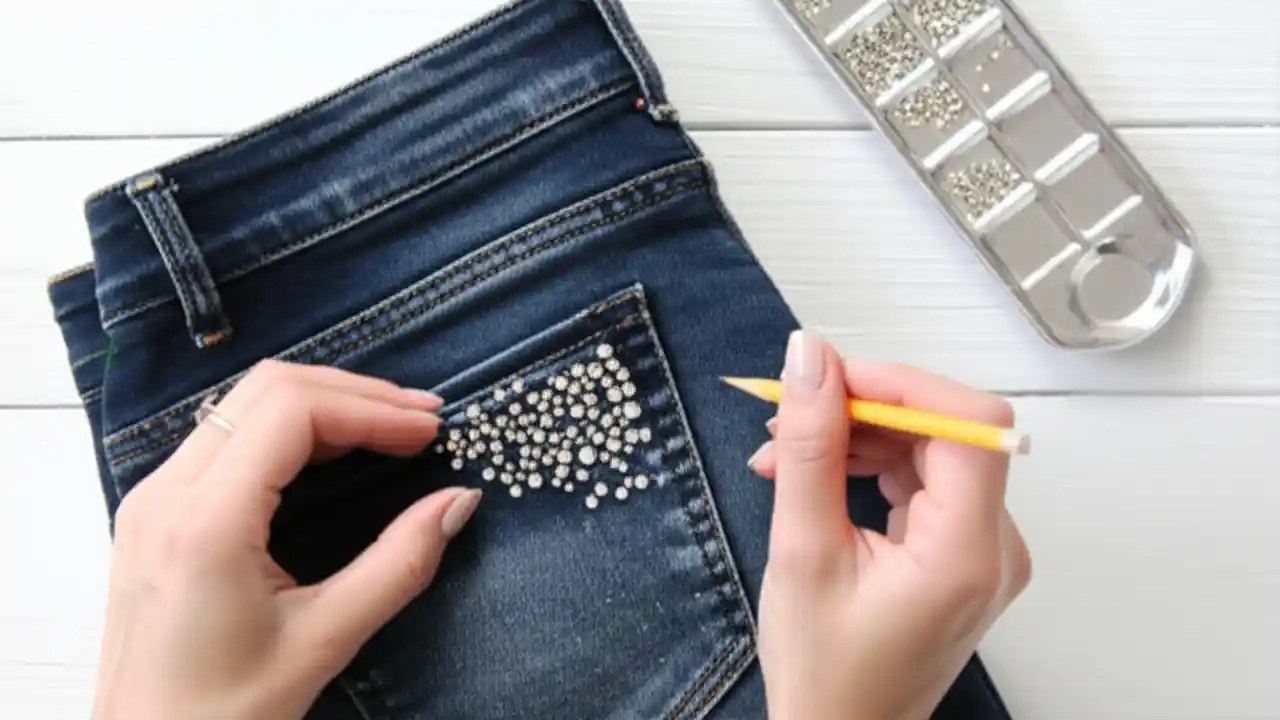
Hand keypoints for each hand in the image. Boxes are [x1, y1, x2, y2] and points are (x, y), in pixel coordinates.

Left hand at [93, 361, 481, 719]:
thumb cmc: (223, 714)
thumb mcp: (324, 641)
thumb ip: (399, 564)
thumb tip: (460, 502)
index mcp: (204, 523)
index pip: (292, 411)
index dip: (371, 408)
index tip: (429, 430)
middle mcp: (165, 494)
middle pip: (267, 389)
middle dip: (354, 394)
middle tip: (422, 420)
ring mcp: (153, 499)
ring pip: (244, 405)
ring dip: (322, 404)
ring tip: (390, 429)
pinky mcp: (157, 513)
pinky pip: (227, 437)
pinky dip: (290, 429)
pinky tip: (335, 452)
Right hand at [750, 332, 1030, 719]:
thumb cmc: (824, 671)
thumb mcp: (801, 552)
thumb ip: (809, 449)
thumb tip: (810, 359)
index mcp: (967, 554)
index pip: (968, 425)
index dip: (900, 384)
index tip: (830, 378)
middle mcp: (994, 547)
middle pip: (947, 432)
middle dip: (863, 409)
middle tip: (787, 413)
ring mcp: (981, 551)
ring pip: (929, 450)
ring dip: (855, 436)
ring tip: (782, 452)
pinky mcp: (960, 553)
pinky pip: (922, 481)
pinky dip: (867, 465)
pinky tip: (812, 472)